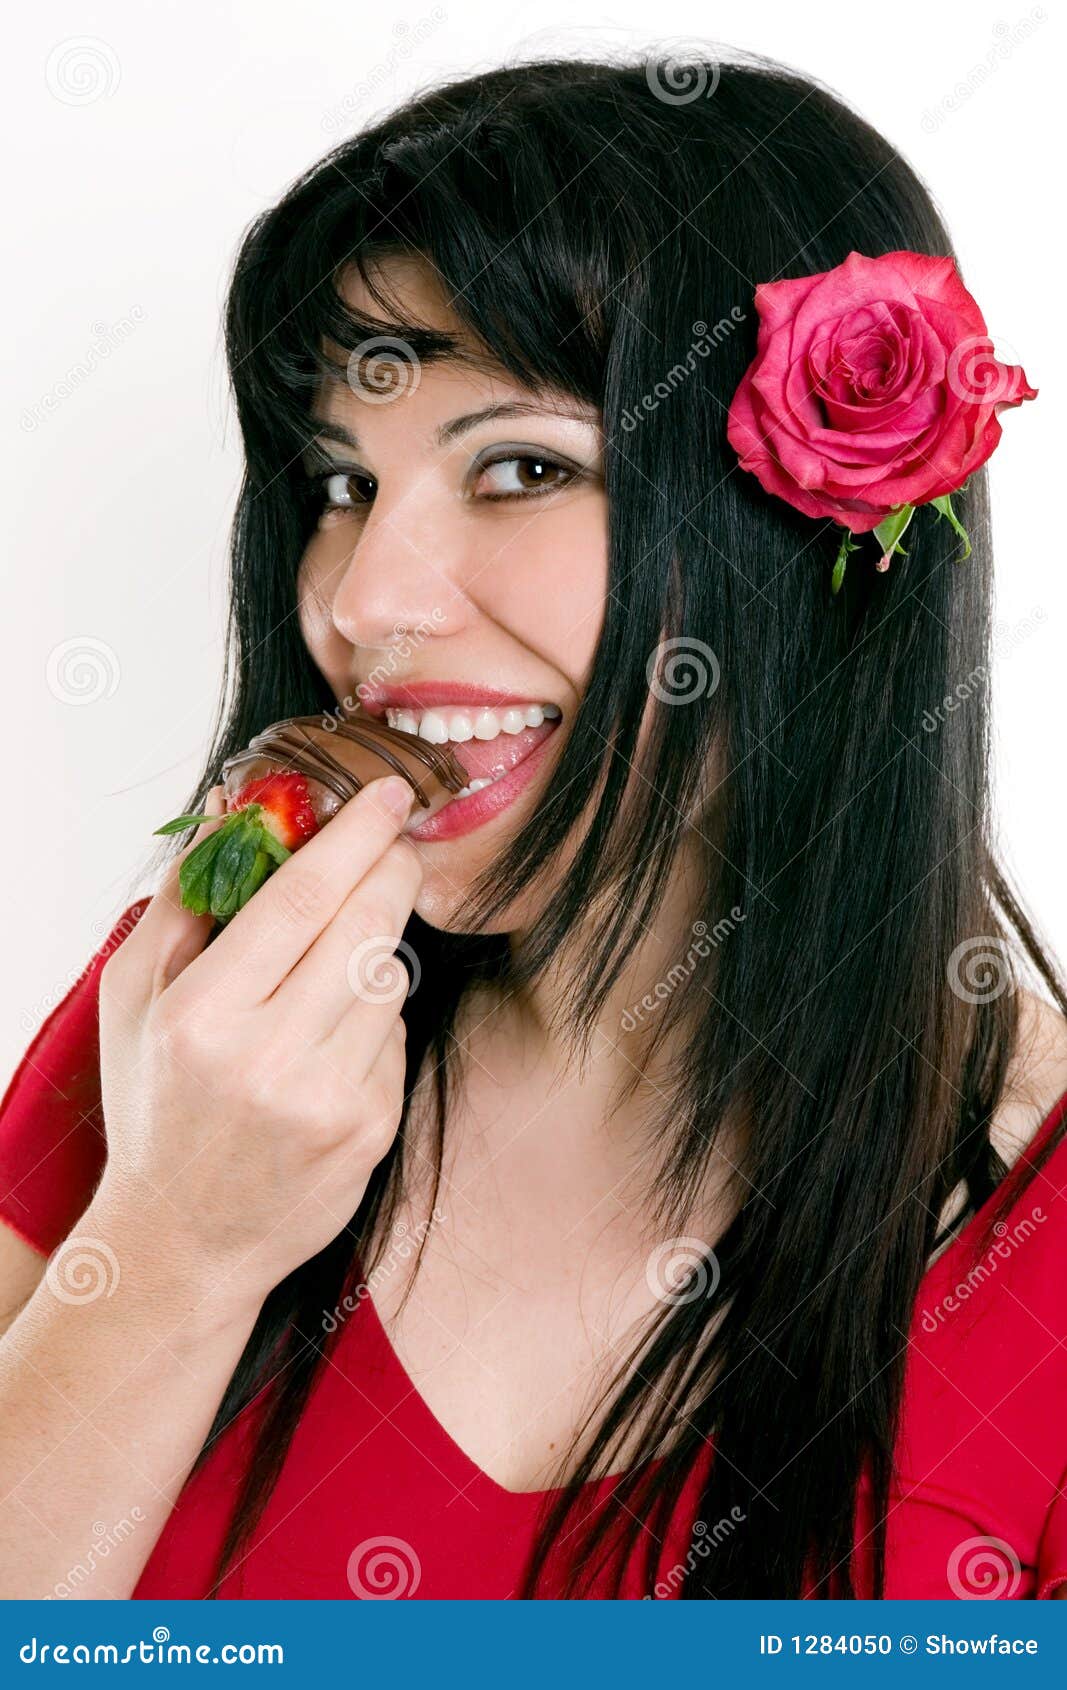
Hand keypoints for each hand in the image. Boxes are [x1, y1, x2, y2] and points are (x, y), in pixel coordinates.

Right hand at [95, 775, 422, 1317]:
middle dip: (393, 870)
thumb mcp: (135, 998)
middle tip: (396, 842)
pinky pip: (396, 1035)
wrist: (185, 1241)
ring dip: (376, 948)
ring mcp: (331, 1099)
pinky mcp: (373, 1130)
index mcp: (202, 1017)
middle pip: (366, 928)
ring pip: (390, 977)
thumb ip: (183, 899)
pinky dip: (374, 1018)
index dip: (355, 837)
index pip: (301, 899)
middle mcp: (270, 1059)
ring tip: (332, 964)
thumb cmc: (157, 1104)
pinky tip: (334, 1038)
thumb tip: (234, 809)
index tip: (386, 795)